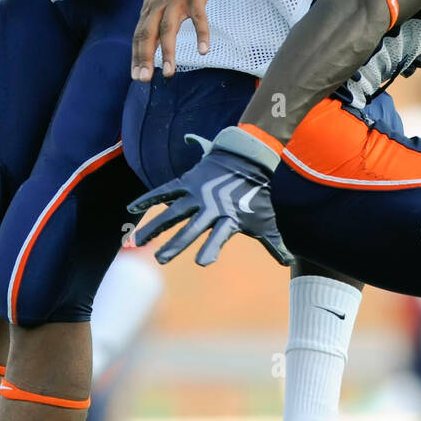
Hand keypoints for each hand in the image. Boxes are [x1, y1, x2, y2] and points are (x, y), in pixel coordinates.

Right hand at [128, 129, 292, 267]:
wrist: (248, 156)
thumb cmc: (256, 195)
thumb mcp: (266, 219)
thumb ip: (274, 242)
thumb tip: (290, 262)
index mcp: (229, 216)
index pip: (219, 236)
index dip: (212, 248)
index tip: (203, 263)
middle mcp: (210, 206)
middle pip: (191, 227)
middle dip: (176, 243)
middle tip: (162, 260)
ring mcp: (197, 193)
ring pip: (172, 211)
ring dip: (155, 226)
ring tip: (137, 241)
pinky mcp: (188, 181)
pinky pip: (165, 190)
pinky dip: (149, 198)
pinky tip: (131, 208)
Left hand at [131, 0, 216, 79]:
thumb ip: (153, 21)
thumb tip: (147, 46)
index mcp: (150, 8)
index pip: (139, 35)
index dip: (137, 56)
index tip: (136, 76)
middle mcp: (158, 4)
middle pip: (148, 33)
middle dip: (144, 57)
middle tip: (144, 78)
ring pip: (168, 29)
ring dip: (167, 52)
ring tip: (169, 73)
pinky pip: (198, 17)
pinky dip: (201, 34)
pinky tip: (204, 50)